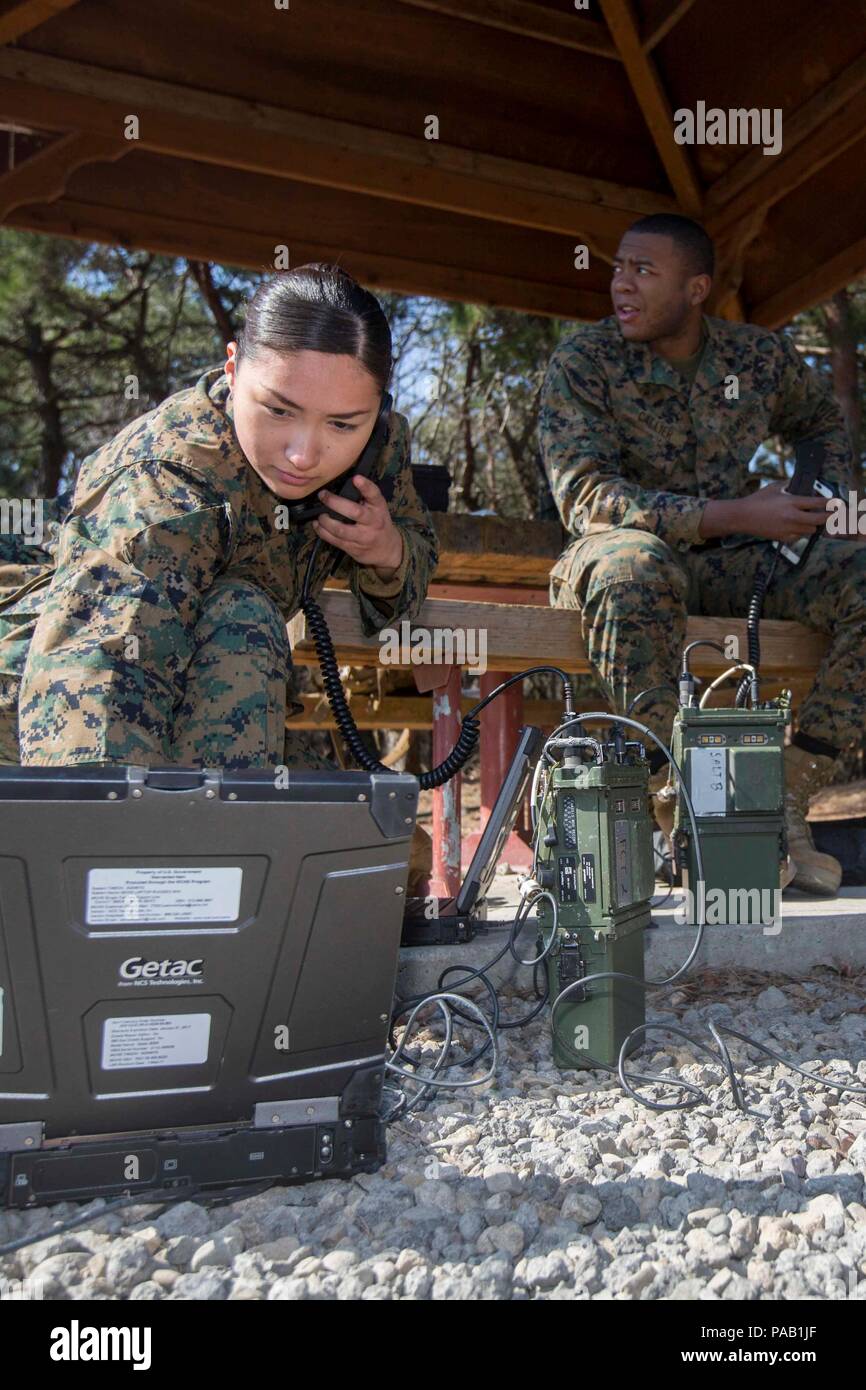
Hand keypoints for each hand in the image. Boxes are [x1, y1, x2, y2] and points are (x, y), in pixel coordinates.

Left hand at [312, 474, 403, 576]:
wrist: (387, 550)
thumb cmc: (378, 523)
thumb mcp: (377, 508)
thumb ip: (364, 498)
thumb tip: (341, 484)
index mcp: (378, 508)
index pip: (374, 495)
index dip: (366, 486)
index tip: (356, 478)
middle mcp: (373, 522)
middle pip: (354, 512)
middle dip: (335, 503)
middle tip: (323, 495)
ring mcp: (363, 537)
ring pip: (341, 530)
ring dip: (326, 521)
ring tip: (320, 515)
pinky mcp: (353, 548)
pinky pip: (335, 540)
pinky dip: (323, 532)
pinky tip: (317, 525)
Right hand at [715, 481, 831, 543]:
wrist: (742, 517)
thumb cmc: (757, 500)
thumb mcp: (774, 487)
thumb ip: (789, 484)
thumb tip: (800, 482)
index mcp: (791, 502)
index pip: (817, 503)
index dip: (828, 503)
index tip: (834, 502)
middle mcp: (792, 516)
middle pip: (819, 520)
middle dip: (828, 517)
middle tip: (832, 514)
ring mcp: (788, 529)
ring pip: (811, 530)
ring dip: (813, 525)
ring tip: (812, 520)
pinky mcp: (783, 538)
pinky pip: (799, 537)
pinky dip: (801, 532)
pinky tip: (798, 527)